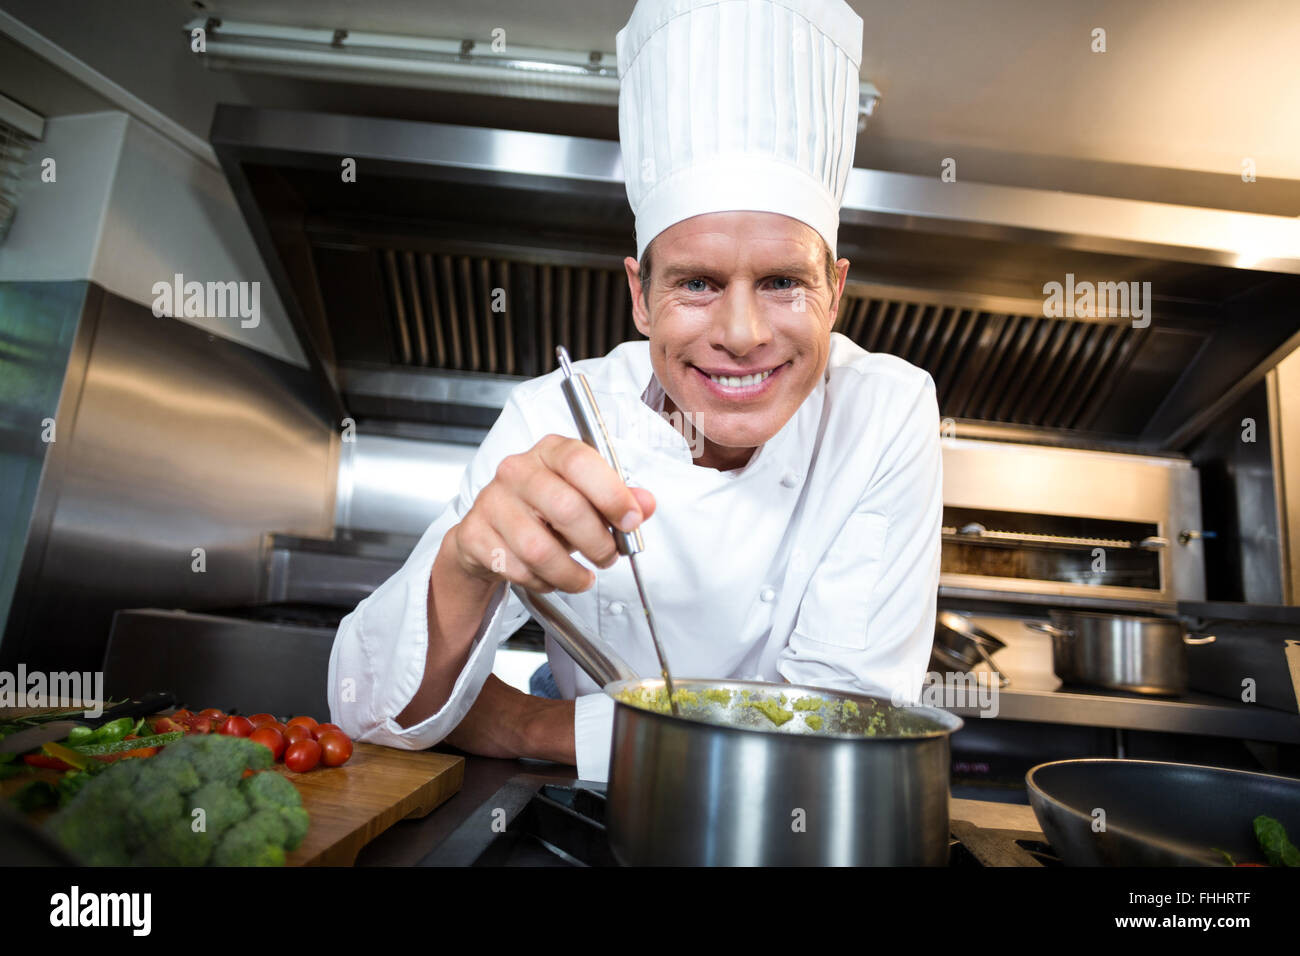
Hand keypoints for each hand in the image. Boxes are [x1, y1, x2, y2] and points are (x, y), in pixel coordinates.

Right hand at [449, 434, 656, 592]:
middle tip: (608, 557)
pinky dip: (542, 582)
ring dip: (570, 573)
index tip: (632, 521)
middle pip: (565, 509)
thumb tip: (646, 504)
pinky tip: (549, 576)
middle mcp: (517, 471)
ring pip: (539, 549)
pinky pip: (517, 569)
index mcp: (550, 452)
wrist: (489, 531)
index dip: (612, 494)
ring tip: (582, 577)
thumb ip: (619, 499)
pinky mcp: (474, 535)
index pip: (580, 462)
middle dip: (597, 543)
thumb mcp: (586, 499)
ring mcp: (491, 502)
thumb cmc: (543, 510)